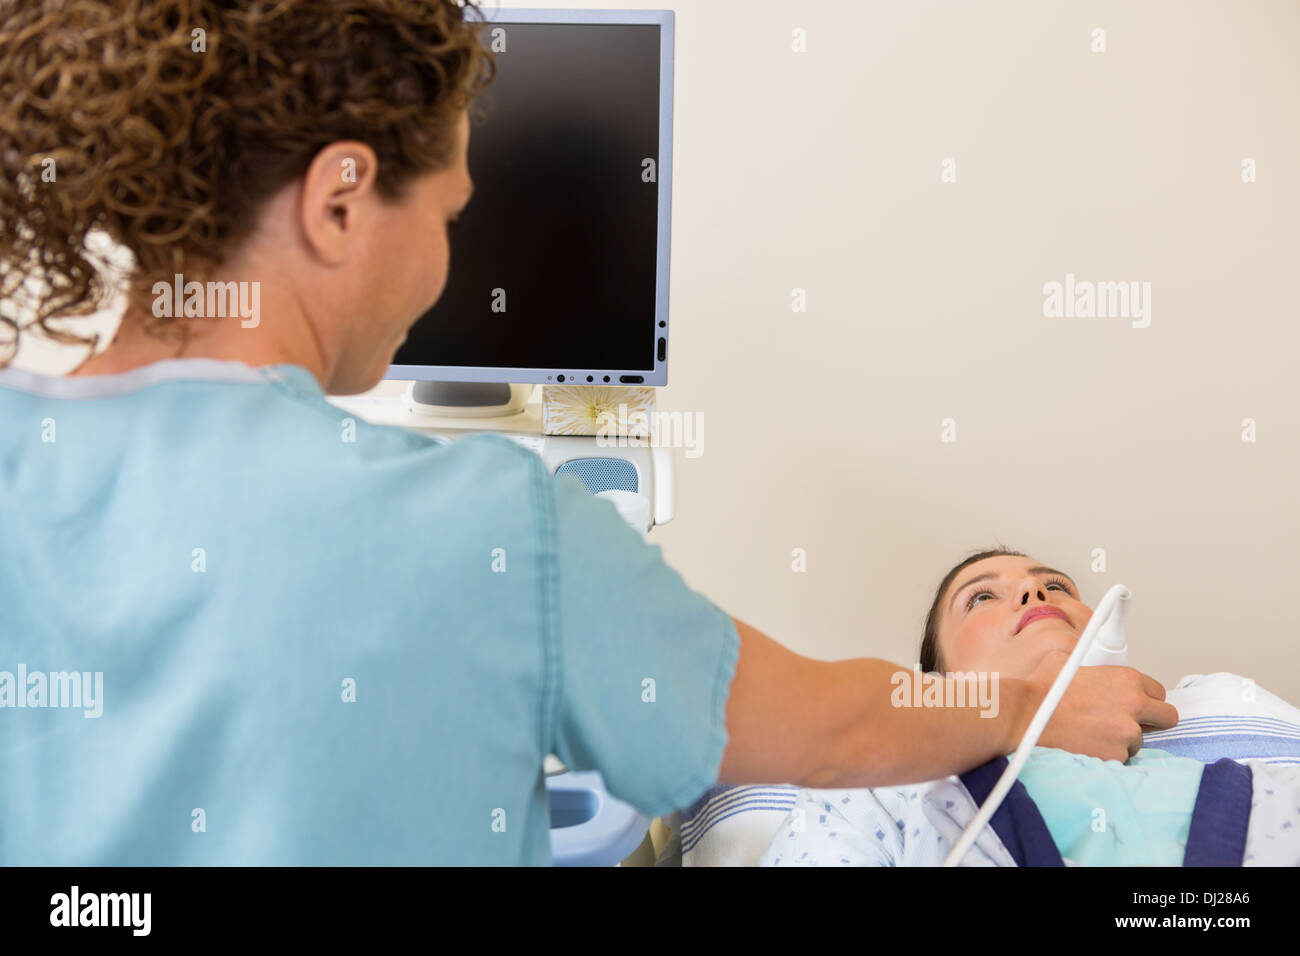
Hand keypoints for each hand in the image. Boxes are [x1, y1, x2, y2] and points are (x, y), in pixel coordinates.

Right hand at [1027, 650, 1178, 761]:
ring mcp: (1127, 732)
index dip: (1146, 699)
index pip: (1159, 692)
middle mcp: (1134, 704)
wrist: (1025, 717)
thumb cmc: (1041, 691)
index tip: (1135, 705)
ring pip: (1139, 740)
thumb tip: (1082, 659)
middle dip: (1152, 721)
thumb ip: (1088, 665)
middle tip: (1129, 723)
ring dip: (1121, 739)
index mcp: (1126, 679)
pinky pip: (1121, 757)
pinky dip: (1107, 754)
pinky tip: (1086, 744)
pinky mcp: (1117, 755)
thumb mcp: (1067, 662)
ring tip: (1092, 733)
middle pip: (1168, 717)